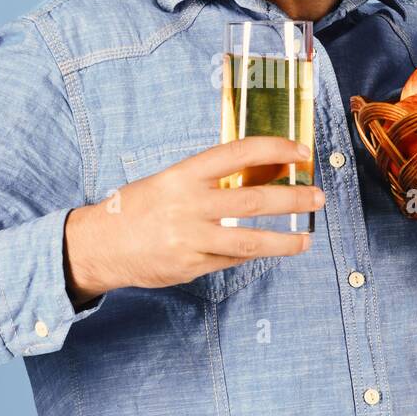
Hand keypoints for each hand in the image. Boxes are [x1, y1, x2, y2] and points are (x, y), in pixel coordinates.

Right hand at [63, 136, 324, 304]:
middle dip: (293, 198)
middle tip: (318, 197)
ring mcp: (191, 238)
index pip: (238, 153)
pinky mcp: (191, 266)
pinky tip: (270, 251)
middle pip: (253, 199)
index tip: (301, 151)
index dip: (274, 149)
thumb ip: (207, 181)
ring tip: (306, 239)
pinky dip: (253, 254)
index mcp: (183, 175)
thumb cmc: (137, 208)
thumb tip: (258, 177)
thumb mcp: (168, 182)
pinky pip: (231, 259)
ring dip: (285, 240)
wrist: (99, 245)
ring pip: (250, 240)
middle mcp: (189, 205)